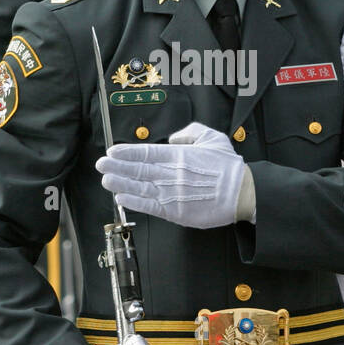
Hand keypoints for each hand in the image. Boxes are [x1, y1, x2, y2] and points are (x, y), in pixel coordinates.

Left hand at [96, 120, 245, 228]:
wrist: (242, 193)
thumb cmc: (229, 167)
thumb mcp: (213, 138)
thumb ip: (190, 133)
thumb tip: (173, 138)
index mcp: (179, 155)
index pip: (146, 152)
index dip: (127, 152)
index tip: (112, 151)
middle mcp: (171, 173)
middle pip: (138, 169)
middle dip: (117, 166)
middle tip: (101, 164)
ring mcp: (171, 193)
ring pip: (139, 187)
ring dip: (120, 182)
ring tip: (106, 179)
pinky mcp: (175, 212)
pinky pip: (149, 206)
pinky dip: (134, 201)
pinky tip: (122, 197)